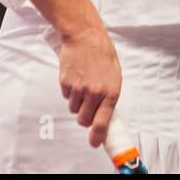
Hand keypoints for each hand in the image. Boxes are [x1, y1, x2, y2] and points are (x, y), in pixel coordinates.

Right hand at [57, 23, 121, 148]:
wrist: (84, 36)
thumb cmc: (102, 54)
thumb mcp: (114, 75)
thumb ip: (109, 95)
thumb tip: (104, 115)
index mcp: (111, 91)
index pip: (102, 122)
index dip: (97, 136)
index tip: (94, 143)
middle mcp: (95, 93)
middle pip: (84, 120)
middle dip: (85, 117)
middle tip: (87, 106)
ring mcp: (79, 88)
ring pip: (74, 109)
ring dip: (77, 102)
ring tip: (83, 85)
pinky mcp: (66, 83)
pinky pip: (66, 96)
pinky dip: (70, 91)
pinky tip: (76, 77)